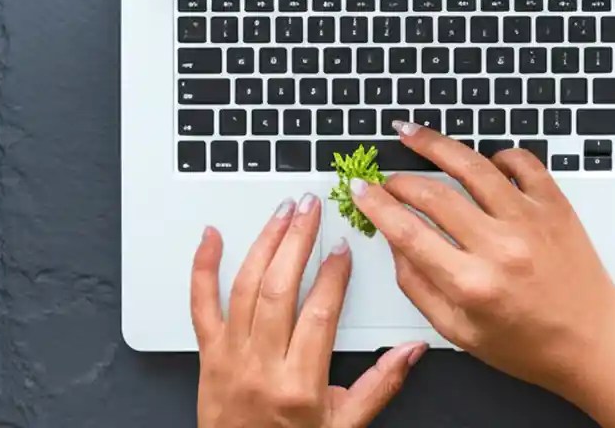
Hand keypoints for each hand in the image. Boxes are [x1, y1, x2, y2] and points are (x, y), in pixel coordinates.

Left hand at [191, 194, 425, 427]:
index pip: (318, 314)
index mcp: (298, 385)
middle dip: (296, 240)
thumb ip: (381, 385)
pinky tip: (211, 237)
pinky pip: (201, 306)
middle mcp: (259, 367)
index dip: (333, 275)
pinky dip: (203, 268)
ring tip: (282, 212)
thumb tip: (413, 350)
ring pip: (244, 288)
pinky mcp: (208, 356)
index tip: (343, 247)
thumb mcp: (345, 425)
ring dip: (264, 243)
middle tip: (312, 207)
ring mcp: (229, 358)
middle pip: (277, 289)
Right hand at [347, 123, 614, 395]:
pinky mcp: (556, 206)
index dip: (377, 205)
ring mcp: (531, 221)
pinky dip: (498, 156)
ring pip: (474, 166)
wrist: (592, 340)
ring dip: (437, 145)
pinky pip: (522, 163)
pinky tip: (483, 161)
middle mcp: (501, 247)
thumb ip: (419, 285)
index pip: (408, 232)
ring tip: (413, 133)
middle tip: (386, 175)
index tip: (362, 191)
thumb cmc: (528, 343)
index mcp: (472, 284)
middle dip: (401, 179)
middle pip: (434, 195)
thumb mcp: (459, 331)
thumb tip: (393, 241)